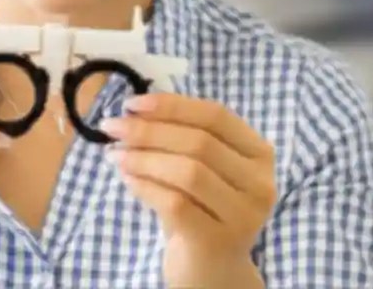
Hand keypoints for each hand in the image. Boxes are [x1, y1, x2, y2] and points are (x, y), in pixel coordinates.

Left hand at [100, 94, 274, 287]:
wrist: (212, 269)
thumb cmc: (200, 209)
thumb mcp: (198, 167)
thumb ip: (177, 136)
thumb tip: (131, 111)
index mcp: (258, 154)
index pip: (216, 116)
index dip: (171, 105)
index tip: (131, 103)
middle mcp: (260, 183)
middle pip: (200, 142)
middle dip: (149, 130)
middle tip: (112, 127)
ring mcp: (244, 215)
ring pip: (189, 171)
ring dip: (143, 157)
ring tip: (114, 154)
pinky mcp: (220, 241)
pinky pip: (175, 203)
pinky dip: (145, 186)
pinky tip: (127, 179)